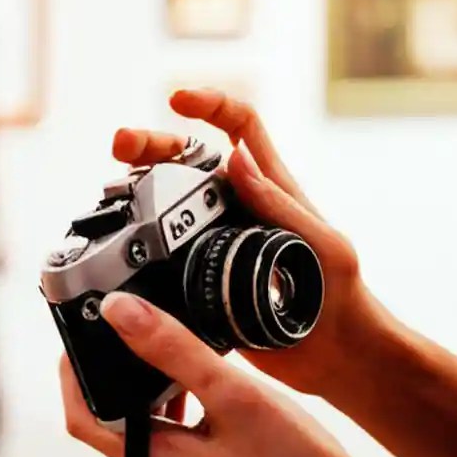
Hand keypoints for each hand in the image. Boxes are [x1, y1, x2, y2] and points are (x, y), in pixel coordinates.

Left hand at [61, 292, 398, 456]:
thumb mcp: (233, 397)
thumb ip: (174, 350)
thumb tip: (124, 312)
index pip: (82, 411)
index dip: (74, 365)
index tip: (89, 323)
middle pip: (107, 412)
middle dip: (112, 364)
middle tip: (130, 323)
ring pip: (141, 418)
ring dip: (147, 379)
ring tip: (169, 342)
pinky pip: (171, 428)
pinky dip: (176, 396)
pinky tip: (205, 378)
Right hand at [110, 88, 392, 396]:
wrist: (336, 356)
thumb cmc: (344, 297)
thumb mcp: (323, 246)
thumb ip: (282, 205)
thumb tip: (235, 159)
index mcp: (271, 188)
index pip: (242, 127)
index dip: (211, 105)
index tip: (179, 100)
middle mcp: (240, 207)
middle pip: (188, 159)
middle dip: (152, 144)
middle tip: (120, 146)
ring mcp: (218, 240)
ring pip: (169, 202)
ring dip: (137, 189)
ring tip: (112, 194)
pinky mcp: (203, 277)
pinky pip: (164, 252)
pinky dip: (139, 241)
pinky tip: (119, 245)